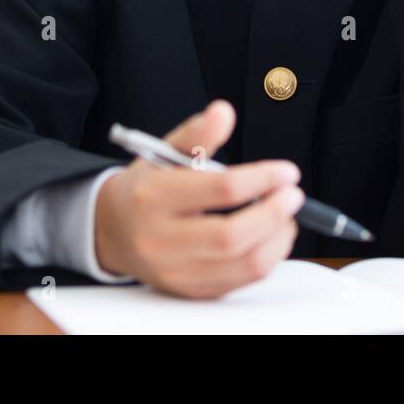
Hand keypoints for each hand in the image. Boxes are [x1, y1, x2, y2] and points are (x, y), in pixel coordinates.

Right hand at [93, 100, 303, 298]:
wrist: (110, 231)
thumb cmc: (145, 188)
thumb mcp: (162, 153)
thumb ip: (196, 133)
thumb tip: (224, 112)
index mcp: (153, 197)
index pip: (221, 189)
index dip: (262, 179)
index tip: (286, 172)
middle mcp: (160, 239)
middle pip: (232, 236)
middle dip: (274, 213)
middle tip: (293, 195)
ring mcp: (175, 271)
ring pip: (244, 265)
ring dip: (278, 239)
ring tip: (286, 216)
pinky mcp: (189, 291)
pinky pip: (241, 281)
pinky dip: (266, 258)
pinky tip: (271, 236)